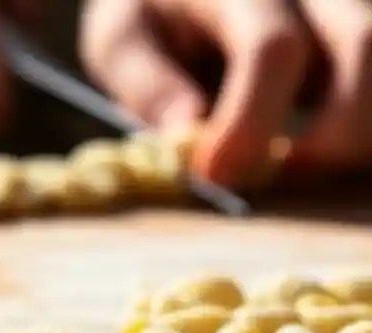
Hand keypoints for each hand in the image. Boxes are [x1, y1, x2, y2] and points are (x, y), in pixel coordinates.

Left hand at [81, 0, 371, 185]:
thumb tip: (186, 133)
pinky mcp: (357, 34)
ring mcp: (346, 8)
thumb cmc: (152, 15)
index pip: (272, 48)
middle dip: (334, 134)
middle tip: (277, 177)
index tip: (215, 175)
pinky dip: (361, 133)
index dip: (250, 122)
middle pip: (364, 47)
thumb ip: (148, 83)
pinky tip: (319, 152)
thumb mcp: (123, 40)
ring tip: (296, 165)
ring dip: (354, 136)